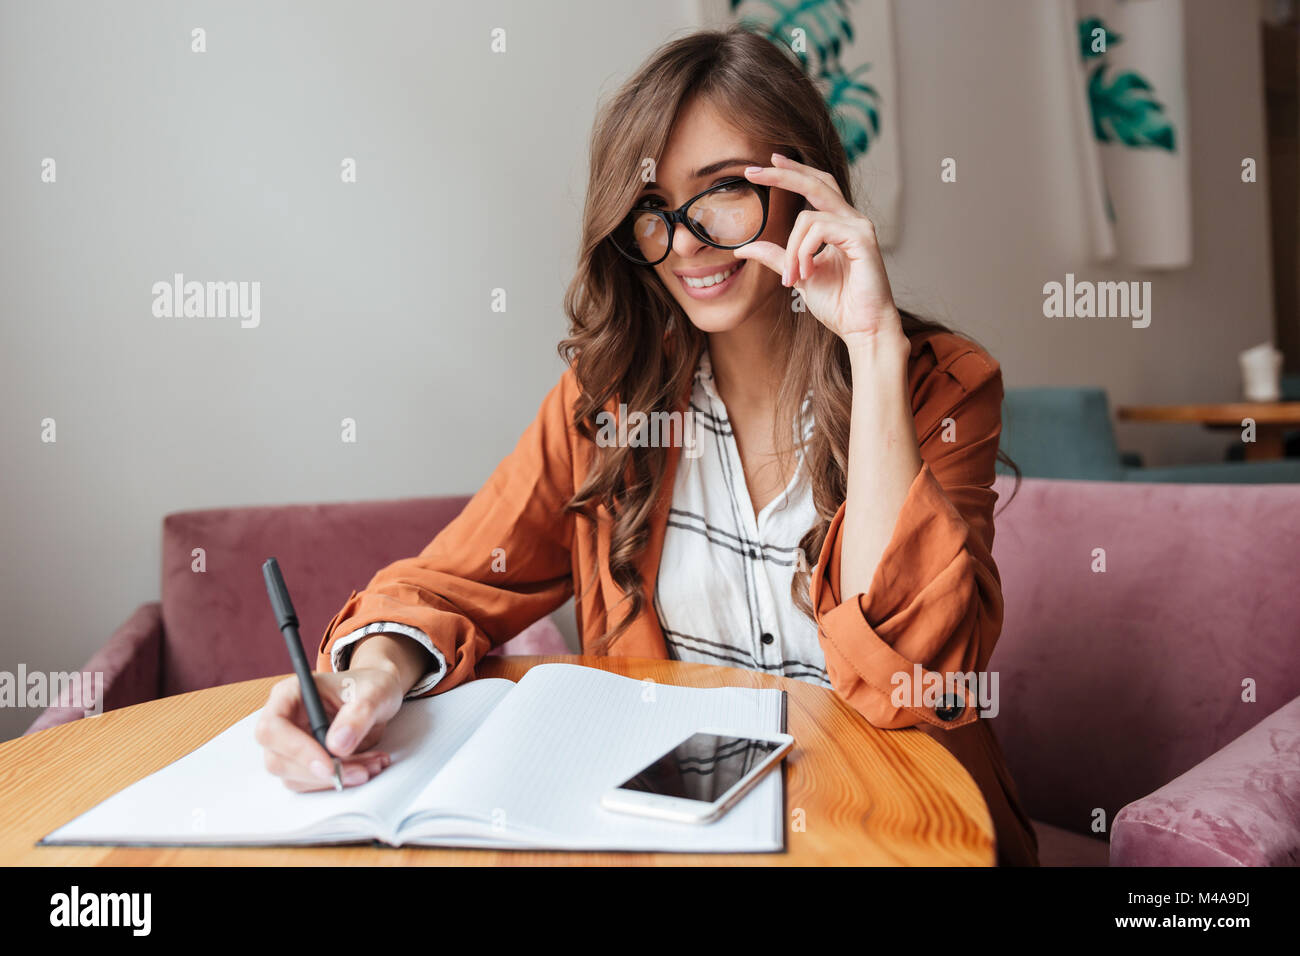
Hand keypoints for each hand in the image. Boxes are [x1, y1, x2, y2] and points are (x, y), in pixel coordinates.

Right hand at [255, 667, 401, 791]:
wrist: (377, 698)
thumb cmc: (370, 687)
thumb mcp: (373, 693)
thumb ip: (358, 715)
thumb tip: (336, 745)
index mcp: (289, 694)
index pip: (272, 728)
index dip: (297, 750)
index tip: (329, 765)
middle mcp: (284, 721)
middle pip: (278, 760)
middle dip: (320, 773)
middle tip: (360, 770)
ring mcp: (290, 745)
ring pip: (296, 777)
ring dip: (334, 779)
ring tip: (372, 765)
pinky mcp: (304, 763)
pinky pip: (312, 783)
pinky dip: (339, 781)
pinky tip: (366, 767)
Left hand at [734, 153, 904, 348]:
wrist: (862, 327)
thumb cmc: (838, 304)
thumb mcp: (798, 274)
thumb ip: (776, 257)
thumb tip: (743, 247)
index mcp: (838, 223)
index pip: (815, 186)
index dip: (792, 172)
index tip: (765, 164)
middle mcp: (851, 219)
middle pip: (816, 182)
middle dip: (782, 175)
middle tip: (752, 171)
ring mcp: (859, 226)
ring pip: (808, 218)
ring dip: (791, 250)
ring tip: (792, 277)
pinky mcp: (862, 238)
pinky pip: (820, 231)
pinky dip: (804, 253)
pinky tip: (805, 274)